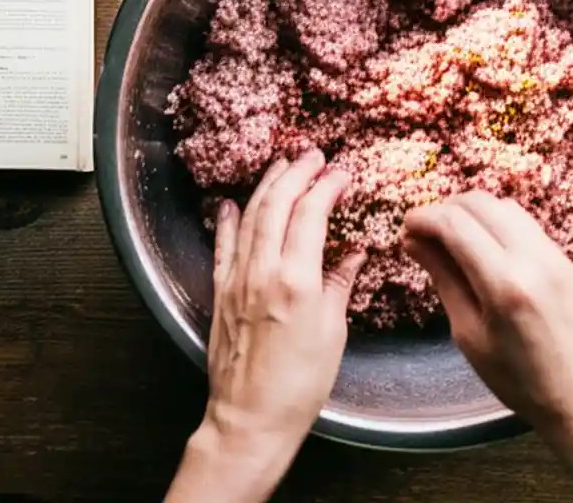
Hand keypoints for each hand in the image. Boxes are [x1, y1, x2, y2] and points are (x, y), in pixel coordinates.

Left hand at [166, 150, 364, 502]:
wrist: (250, 418)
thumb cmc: (299, 384)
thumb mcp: (333, 332)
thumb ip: (339, 283)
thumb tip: (353, 252)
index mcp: (296, 279)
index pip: (311, 214)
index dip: (327, 186)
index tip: (342, 173)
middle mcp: (261, 271)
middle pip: (276, 204)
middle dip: (296, 173)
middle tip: (312, 155)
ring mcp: (235, 279)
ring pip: (248, 217)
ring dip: (265, 187)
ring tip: (281, 166)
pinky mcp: (219, 293)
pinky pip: (222, 245)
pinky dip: (226, 220)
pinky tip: (228, 203)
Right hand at [402, 190, 572, 430]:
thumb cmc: (520, 380)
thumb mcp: (469, 335)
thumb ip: (444, 280)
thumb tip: (415, 243)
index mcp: (504, 283)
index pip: (455, 223)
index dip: (423, 218)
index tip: (405, 229)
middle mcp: (533, 258)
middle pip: (479, 203)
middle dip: (444, 209)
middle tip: (423, 233)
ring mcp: (554, 254)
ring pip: (503, 206)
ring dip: (471, 212)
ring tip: (450, 239)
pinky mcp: (565, 259)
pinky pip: (524, 223)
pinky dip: (495, 222)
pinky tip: (481, 247)